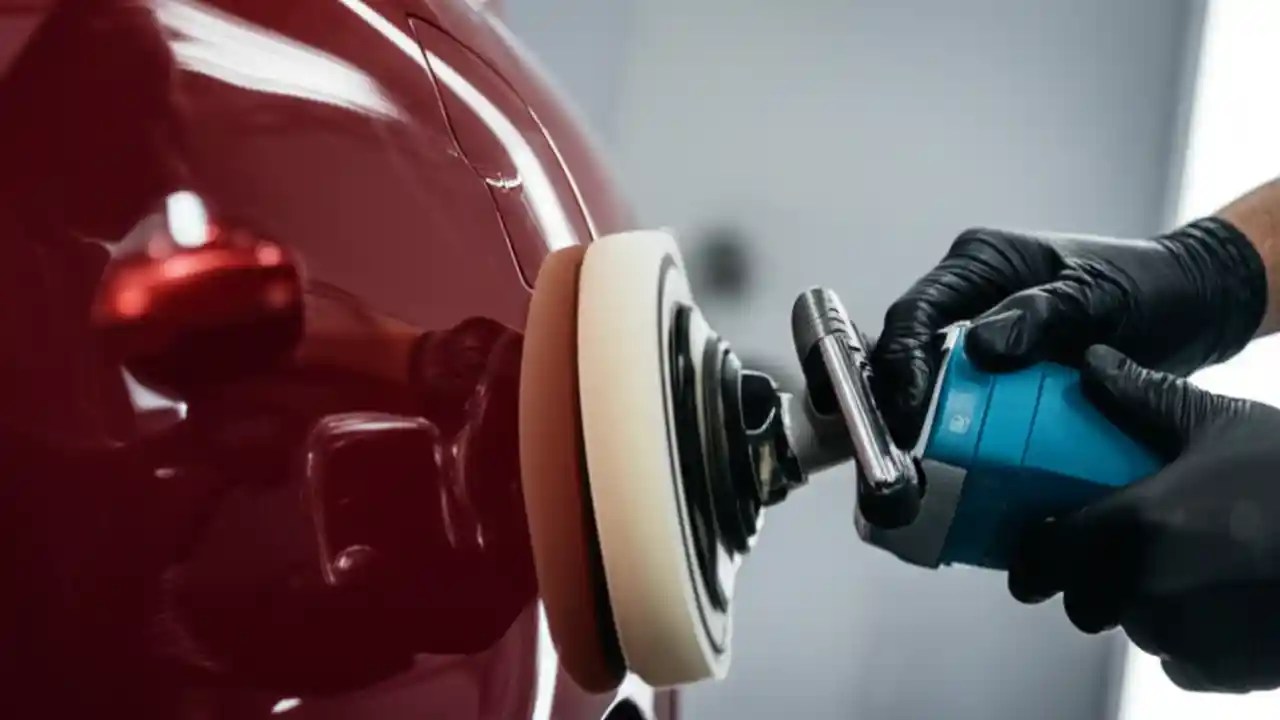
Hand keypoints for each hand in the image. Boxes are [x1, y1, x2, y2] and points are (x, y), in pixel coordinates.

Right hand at [870, 219, 1265, 446]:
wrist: (1193, 305)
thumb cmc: (1151, 287)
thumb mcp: (1100, 296)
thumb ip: (1041, 313)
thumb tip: (983, 346)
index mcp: (980, 261)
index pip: (917, 310)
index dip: (902, 361)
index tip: (910, 410)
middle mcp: (969, 291)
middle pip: (910, 343)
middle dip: (898, 393)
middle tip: (900, 443)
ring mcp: (981, 327)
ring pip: (929, 371)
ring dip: (922, 411)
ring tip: (915, 456)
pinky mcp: (999, 363)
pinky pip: (962, 391)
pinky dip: (954, 421)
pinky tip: (950, 454)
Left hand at [1010, 345, 1279, 692]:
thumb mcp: (1222, 424)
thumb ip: (1143, 398)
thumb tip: (1092, 362)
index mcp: (1137, 526)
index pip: (1044, 553)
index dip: (1033, 551)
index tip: (1039, 540)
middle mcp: (1150, 590)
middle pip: (1084, 598)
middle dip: (1094, 575)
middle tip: (1128, 545)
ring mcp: (1187, 637)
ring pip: (1132, 625)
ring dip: (1144, 602)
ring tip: (1193, 562)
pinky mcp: (1222, 671)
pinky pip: (1177, 657)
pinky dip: (1188, 634)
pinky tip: (1224, 595)